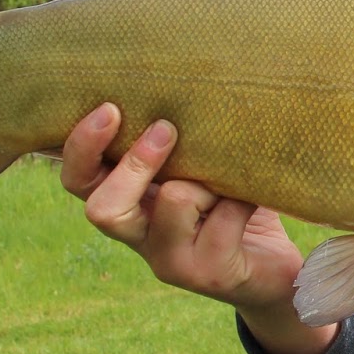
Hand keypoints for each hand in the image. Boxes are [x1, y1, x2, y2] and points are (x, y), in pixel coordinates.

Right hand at [58, 103, 336, 353]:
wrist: (273, 272)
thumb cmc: (233, 203)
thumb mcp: (201, 166)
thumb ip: (181, 140)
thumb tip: (178, 79)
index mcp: (130, 204)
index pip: (79, 180)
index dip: (81, 147)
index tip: (109, 108)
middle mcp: (141, 237)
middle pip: (102, 209)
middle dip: (134, 161)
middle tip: (166, 129)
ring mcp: (173, 261)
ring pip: (172, 202)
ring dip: (206, 178)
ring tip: (228, 177)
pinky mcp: (212, 274)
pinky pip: (224, 220)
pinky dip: (243, 198)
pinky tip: (256, 198)